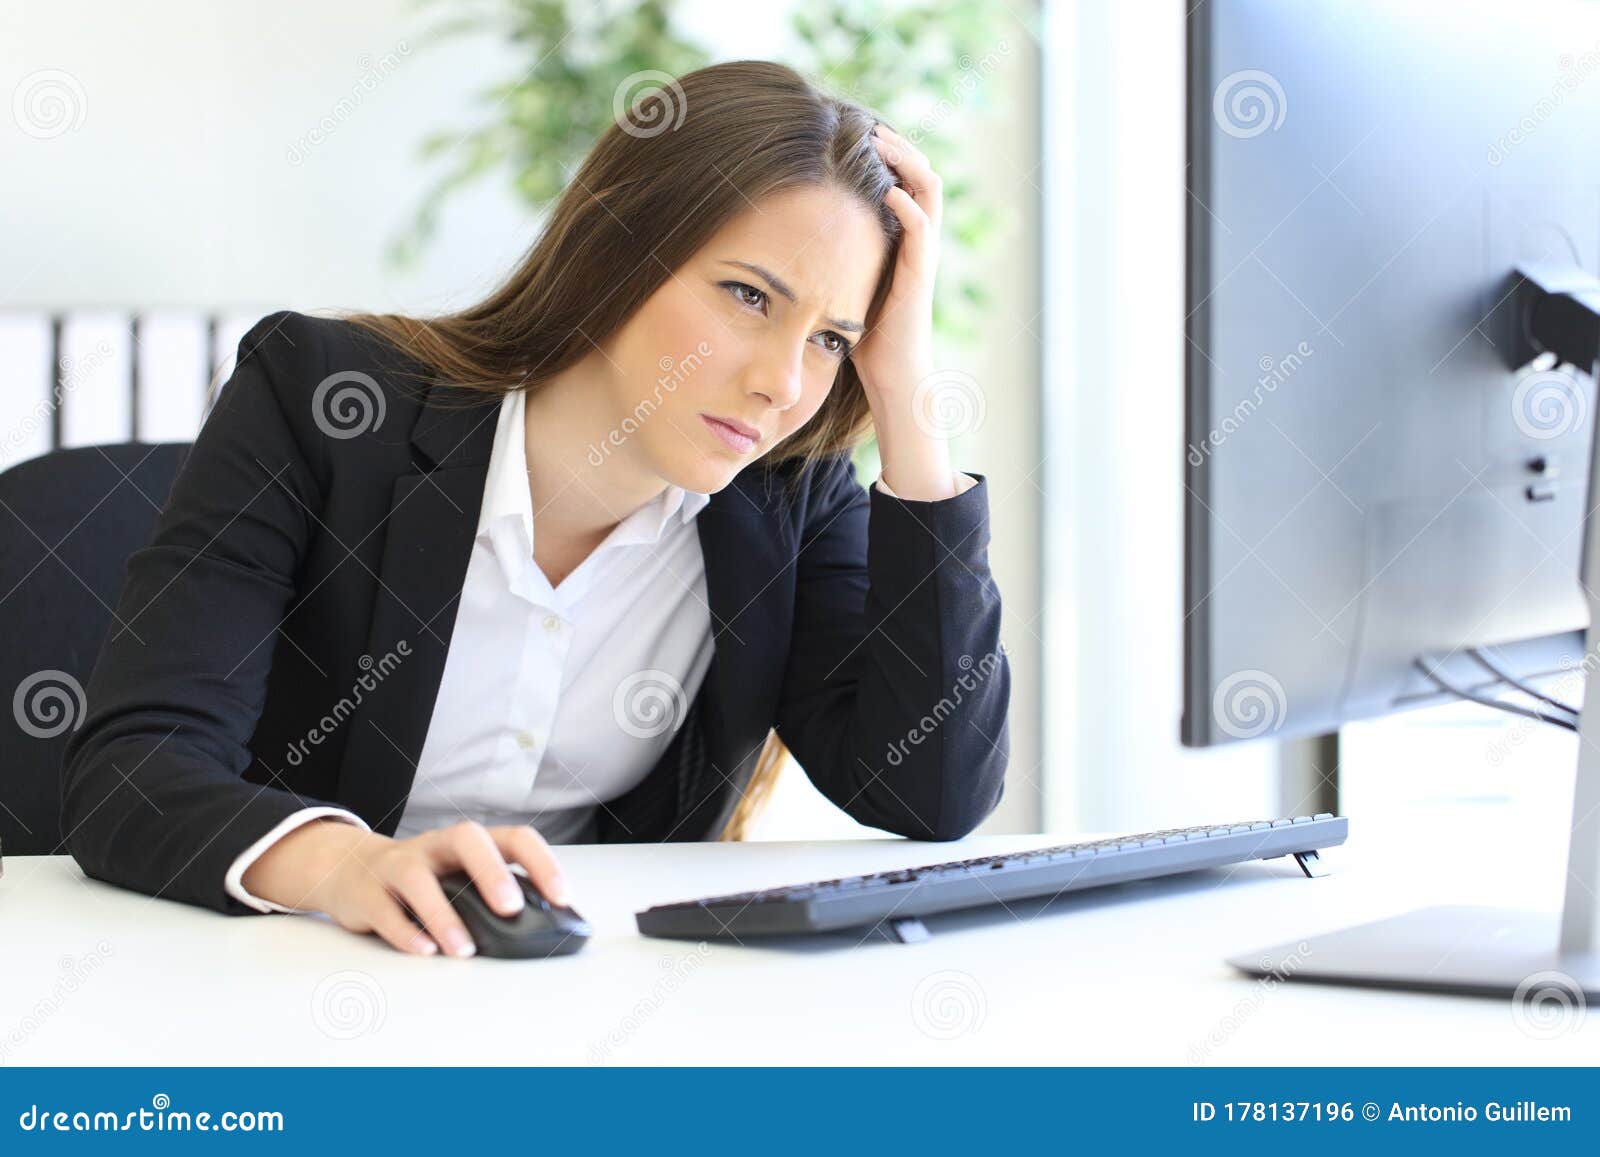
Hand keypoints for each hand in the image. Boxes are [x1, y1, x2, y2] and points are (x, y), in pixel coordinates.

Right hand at [242, 818, 570, 957]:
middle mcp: (436, 846)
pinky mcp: (367, 893)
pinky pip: (384, 911)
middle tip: (511, 908)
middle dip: (491, 872)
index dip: (541, 862)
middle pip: (466, 839)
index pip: (513, 837)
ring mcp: (398, 866)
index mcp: (470, 844)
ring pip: (418, 878)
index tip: (562, 897)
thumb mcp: (460, 877)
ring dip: (444, 915)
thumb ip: (494, 896)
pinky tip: (425, 951)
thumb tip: (547, 928)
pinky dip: (405, 933)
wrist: (349, 868)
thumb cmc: (424, 880)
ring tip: (465, 950)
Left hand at [851, 122, 958, 500]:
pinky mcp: (921, 275)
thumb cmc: (863, 338)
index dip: (885, 154)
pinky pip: (923, 228)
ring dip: (906, 162)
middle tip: (867, 124)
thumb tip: (786, 236)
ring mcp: (923, 255)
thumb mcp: (841, 283)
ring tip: (879, 141)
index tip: (853, 133)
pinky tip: (886, 190)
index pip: (901, 180)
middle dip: (896, 145)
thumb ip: (830, 256)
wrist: (891, 378)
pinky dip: (908, 205)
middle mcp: (917, 241)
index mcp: (900, 239)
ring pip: (929, 190)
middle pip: (920, 173)